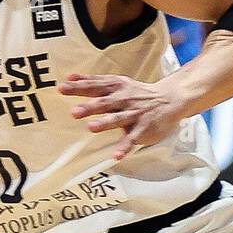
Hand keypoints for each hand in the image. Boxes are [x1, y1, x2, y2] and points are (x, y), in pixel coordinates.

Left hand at [58, 72, 185, 160]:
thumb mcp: (116, 82)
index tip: (62, 88)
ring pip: (118, 119)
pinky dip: (125, 147)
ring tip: (91, 127)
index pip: (94, 86)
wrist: (170, 99)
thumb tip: (69, 77)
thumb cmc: (137, 92)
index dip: (78, 87)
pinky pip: (132, 139)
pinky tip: (116, 155)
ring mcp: (134, 114)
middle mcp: (123, 100)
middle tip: (74, 112)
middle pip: (104, 103)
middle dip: (89, 107)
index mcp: (115, 88)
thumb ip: (93, 81)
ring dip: (104, 123)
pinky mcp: (143, 128)